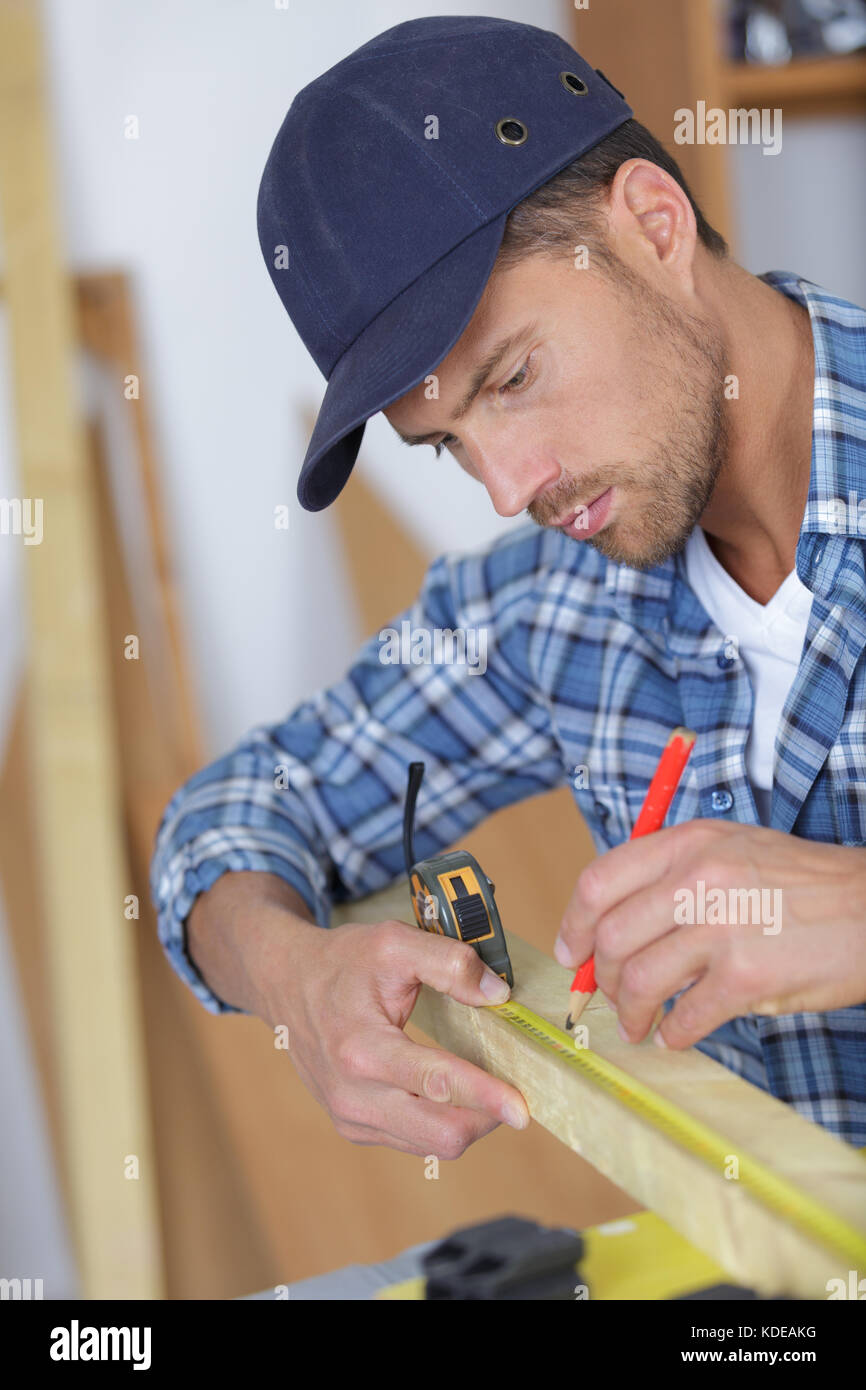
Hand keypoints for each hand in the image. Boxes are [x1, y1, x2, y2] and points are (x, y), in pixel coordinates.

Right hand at [256, 915, 529, 1155]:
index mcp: (362, 1048)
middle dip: (487, 1117)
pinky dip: (442, 1123)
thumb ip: (449, 962)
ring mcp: (351, 1117)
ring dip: (469, 1122)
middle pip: (441, 1135)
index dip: (486, 1096)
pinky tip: (452, 1094)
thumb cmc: (342, 962)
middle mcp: (353, 1094)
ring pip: (433, 1144)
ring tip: (485, 1088)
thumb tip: (499, 995)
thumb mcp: (393, 942)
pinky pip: (414, 1141)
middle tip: (515, 1092)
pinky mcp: (354, 1127)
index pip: (436, 1084)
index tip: (522, 1108)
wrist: (287, 982)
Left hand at [554, 820, 865, 1048]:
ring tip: (638, 1024)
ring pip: (640, 981)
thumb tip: (611, 925)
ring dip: (630, 1012)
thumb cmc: (800, 884)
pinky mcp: (747, 977)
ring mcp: (722, 928)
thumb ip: (672, 876)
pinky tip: (679, 1033)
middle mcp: (698, 879)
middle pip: (613, 937)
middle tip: (611, 996)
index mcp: (688, 844)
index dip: (575, 924)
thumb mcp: (730, 850)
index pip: (599, 882)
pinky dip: (673, 1034)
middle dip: (603, 978)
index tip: (573, 952)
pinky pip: (685, 1017)